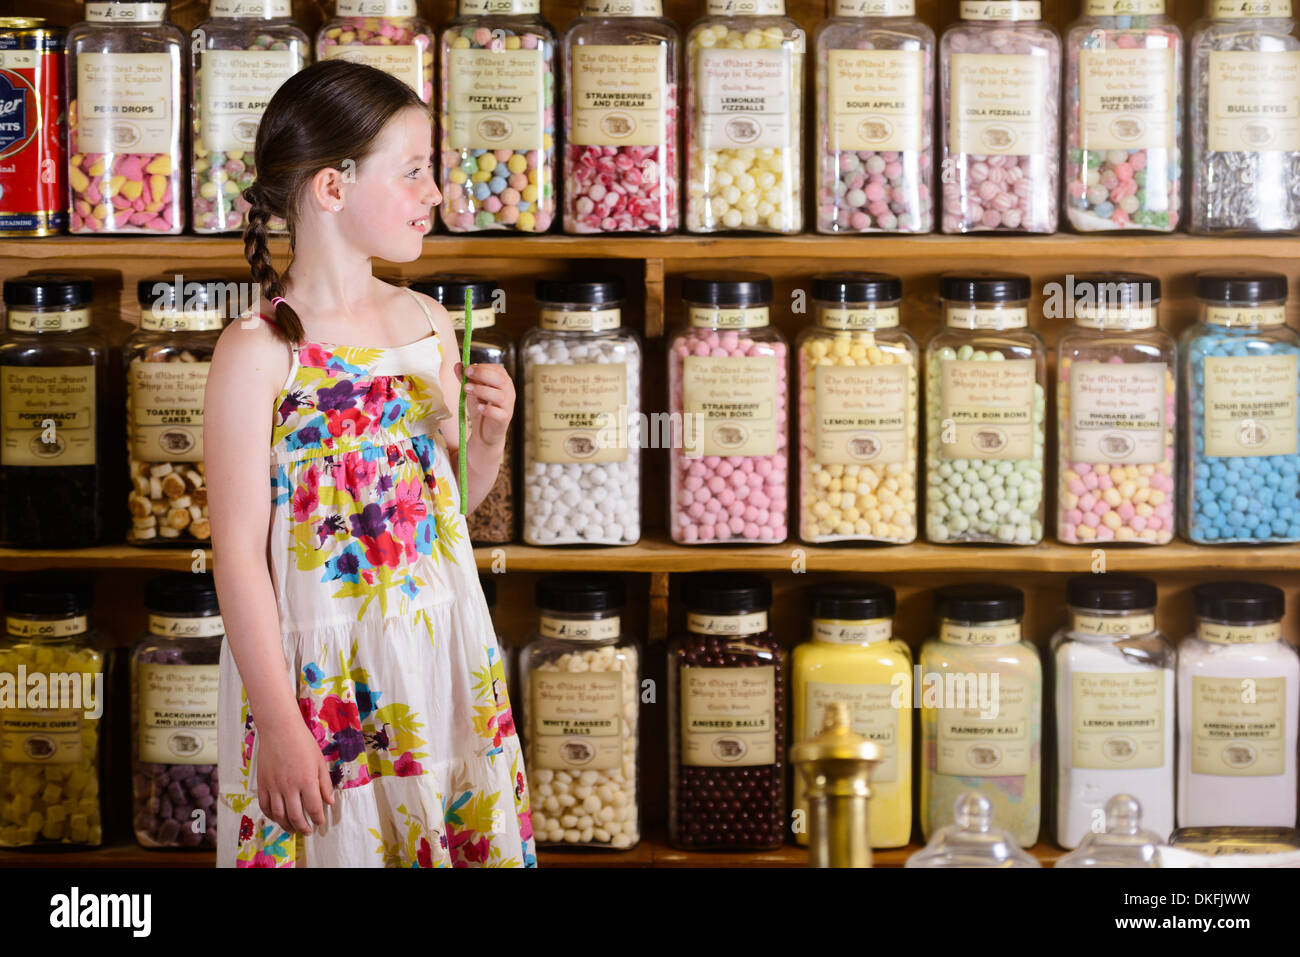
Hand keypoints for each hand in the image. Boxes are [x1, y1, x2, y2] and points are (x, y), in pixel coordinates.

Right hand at [255, 716, 334, 834]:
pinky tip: (277, 818)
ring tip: (293, 830)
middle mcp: (289, 787)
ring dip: (286, 826)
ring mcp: (274, 786)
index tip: (320, 822)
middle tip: (307, 832)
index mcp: (306, 781)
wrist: (279, 729)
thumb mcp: (319, 761)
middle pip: (295, 816)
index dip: (318, 818)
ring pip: (278, 815)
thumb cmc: (302, 743)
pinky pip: (265, 806)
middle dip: (303, 827)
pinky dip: (271, 816)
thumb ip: (324, 783)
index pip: (313, 808)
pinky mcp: (262, 783)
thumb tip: (329, 801)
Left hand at [458, 361, 514, 447]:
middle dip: (483, 374)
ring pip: (500, 396)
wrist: (484, 432)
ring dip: (482, 390)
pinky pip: (500, 413)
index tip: (467, 368)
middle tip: (467, 373)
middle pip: (500, 380)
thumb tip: (458, 365)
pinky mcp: (504, 419)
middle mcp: (509, 392)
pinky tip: (479, 407)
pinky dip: (489, 409)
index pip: (498, 369)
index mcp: (503, 382)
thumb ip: (466, 378)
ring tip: (466, 389)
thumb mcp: (472, 390)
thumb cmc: (481, 408)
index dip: (483, 367)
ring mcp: (507, 406)